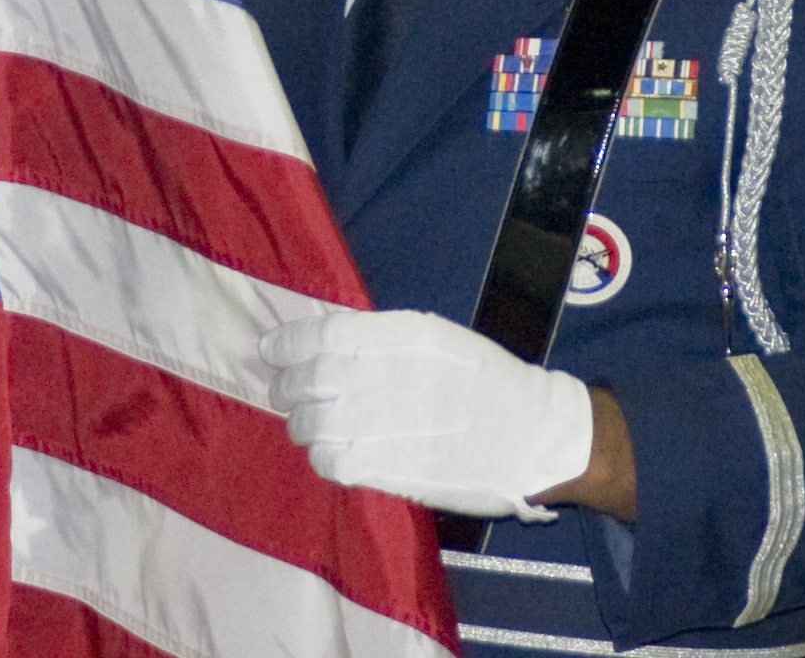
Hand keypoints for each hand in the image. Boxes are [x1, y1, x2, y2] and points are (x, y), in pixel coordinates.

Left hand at [261, 308, 592, 521]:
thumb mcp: (434, 337)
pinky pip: (328, 462)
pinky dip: (321, 456)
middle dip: (286, 386)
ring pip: (308, 424)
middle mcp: (381, 376)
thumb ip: (378, 337)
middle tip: (286, 392)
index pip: (318, 335)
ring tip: (310, 425)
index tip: (272, 350)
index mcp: (395, 337)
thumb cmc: (486, 379)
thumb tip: (324, 339)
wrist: (532, 433)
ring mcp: (381, 424)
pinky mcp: (387, 469)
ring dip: (301, 423)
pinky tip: (333, 452)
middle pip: (305, 380)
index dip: (286, 344)